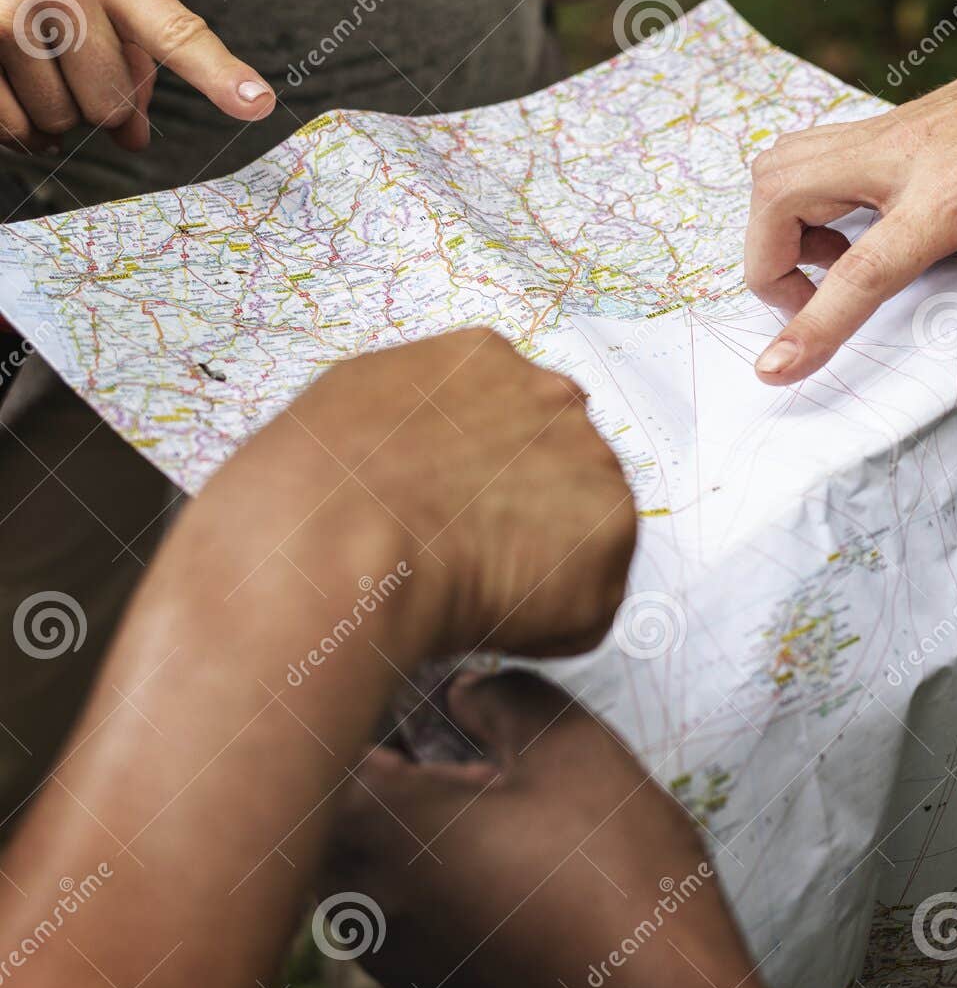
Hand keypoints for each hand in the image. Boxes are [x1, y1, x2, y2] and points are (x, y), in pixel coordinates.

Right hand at [0, 0, 273, 153]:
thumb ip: (132, 61)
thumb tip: (134, 139)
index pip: (175, 33)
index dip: (219, 75)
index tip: (258, 103)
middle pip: (111, 105)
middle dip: (97, 102)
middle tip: (73, 66)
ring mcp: (7, 12)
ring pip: (59, 119)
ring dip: (52, 113)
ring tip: (38, 69)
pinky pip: (9, 124)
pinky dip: (17, 129)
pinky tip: (18, 102)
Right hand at [200, 328, 636, 657]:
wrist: (338, 542)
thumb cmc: (313, 490)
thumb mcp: (349, 412)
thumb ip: (413, 421)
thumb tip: (424, 464)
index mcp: (483, 360)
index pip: (511, 414)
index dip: (488, 474)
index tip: (459, 511)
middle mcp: (553, 400)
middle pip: (562, 465)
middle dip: (527, 513)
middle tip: (469, 558)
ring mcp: (593, 465)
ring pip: (582, 532)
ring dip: (540, 567)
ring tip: (467, 589)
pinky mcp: (611, 538)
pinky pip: (586, 602)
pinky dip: (545, 626)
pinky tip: (486, 617)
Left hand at [323, 670, 771, 987]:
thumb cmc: (619, 887)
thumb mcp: (570, 748)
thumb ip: (500, 692)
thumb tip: (466, 687)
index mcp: (372, 825)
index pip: (320, 723)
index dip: (371, 681)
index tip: (417, 667)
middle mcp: (350, 893)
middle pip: (337, 785)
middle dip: (394, 744)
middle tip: (463, 723)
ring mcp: (380, 944)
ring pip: (370, 840)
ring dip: (416, 805)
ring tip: (497, 793)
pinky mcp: (416, 976)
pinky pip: (401, 890)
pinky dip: (436, 859)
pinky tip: (510, 853)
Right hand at [743, 3, 956, 382]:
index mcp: (950, 194)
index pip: (862, 271)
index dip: (812, 324)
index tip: (774, 367)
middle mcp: (903, 153)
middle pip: (781, 194)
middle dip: (765, 261)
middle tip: (806, 298)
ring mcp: (889, 130)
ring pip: (780, 164)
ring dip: (777, 224)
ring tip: (830, 260)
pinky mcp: (886, 122)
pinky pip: (808, 152)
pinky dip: (800, 196)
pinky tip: (849, 225)